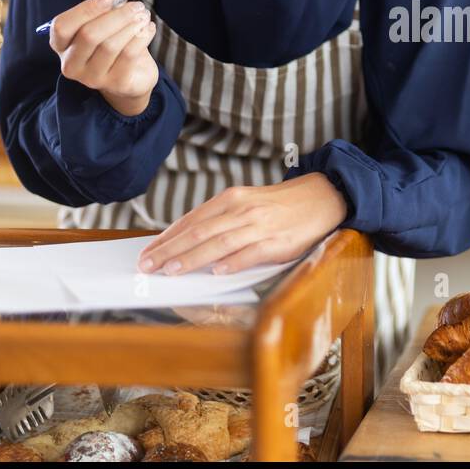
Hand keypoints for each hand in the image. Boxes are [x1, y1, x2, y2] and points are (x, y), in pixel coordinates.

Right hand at [49, 0, 157, 115]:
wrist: (131, 76)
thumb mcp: (104, 17)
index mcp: (61, 45)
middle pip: (89, 35)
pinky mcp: (116, 84)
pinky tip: (149, 28)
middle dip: (117, 16)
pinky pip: (129, 56)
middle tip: (137, 6)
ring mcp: (92, 78)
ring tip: (144, 16)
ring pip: (110, 46)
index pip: (62, 26)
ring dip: (131, 25)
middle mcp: (71, 64)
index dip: (86, 9)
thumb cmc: (112, 40)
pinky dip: (142, 38)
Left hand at [136, 173, 349, 275]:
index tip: (147, 251)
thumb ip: (220, 220)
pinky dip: (234, 262)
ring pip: (219, 242)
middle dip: (170, 249)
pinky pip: (252, 252)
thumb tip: (188, 242)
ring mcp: (260, 225)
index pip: (191, 220)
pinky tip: (218, 271)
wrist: (322, 196)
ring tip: (171, 270)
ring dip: (193, 257)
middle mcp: (242, 210)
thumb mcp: (246, 203)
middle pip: (199, 231)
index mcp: (232, 199)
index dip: (167, 237)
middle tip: (148, 264)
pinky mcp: (279, 242)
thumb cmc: (280, 205)